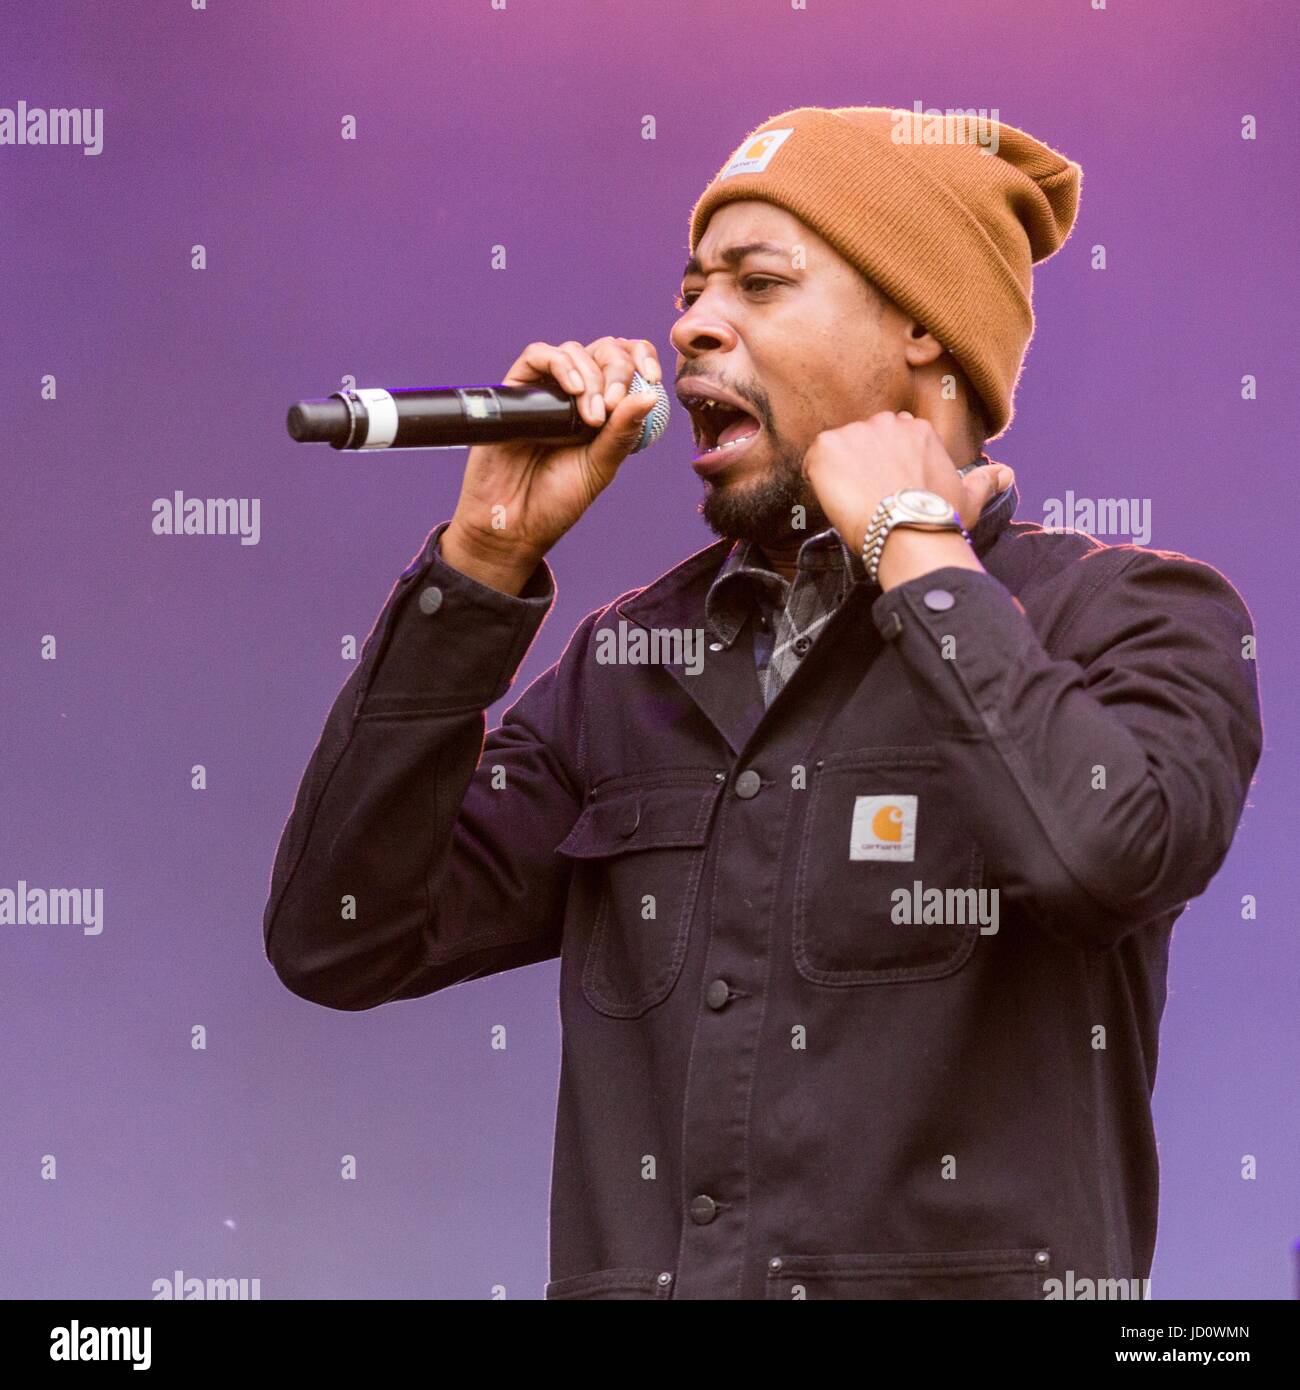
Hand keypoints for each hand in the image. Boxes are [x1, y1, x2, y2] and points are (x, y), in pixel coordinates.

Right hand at [443, 336, 662, 587]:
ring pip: (574, 351)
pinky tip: (573, 389)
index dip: (642, 357)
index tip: (653, 378)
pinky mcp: (516, 390)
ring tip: (591, 415)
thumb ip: (623, 433)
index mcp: (603, 408)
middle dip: (616, 371)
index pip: (627, 363)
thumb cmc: (557, 500)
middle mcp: (576, 394)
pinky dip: (559, 363)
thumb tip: (650, 396)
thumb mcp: (600, 467)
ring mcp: (546, 390)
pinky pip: (536, 356)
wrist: (514, 523)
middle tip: (611, 407)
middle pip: (604, 351)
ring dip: (590, 376)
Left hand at [801, 412, 1013, 587]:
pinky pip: (813, 460)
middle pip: (863, 441)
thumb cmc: (939, 518)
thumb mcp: (968, 497)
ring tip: (853, 502)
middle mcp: (887, 423)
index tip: (886, 489)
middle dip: (861, 465)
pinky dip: (817, 478)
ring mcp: (856, 433)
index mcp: (917, 430)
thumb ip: (985, 481)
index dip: (884, 466)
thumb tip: (1006, 474)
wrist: (908, 531)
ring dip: (839, 474)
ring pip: (838, 451)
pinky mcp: (828, 447)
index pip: (890, 439)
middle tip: (868, 498)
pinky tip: (833, 498)